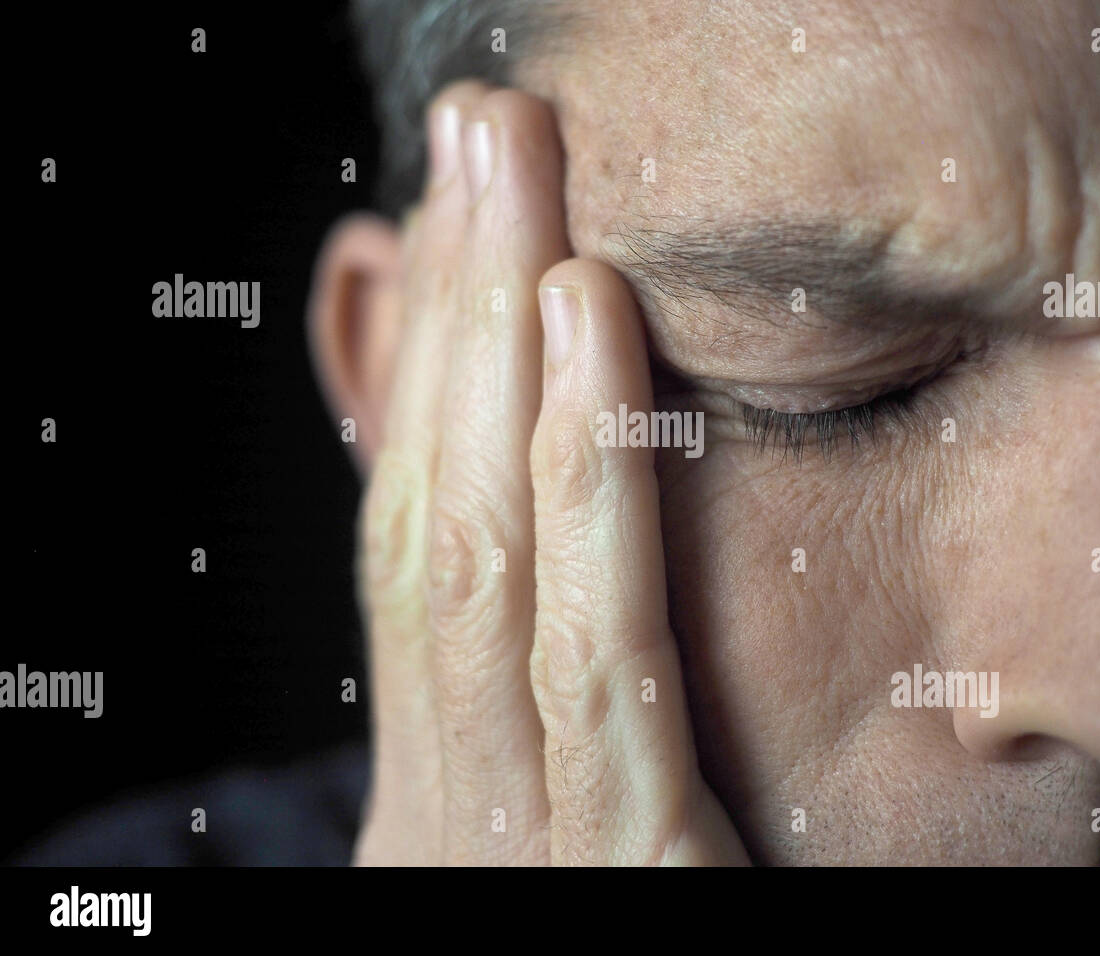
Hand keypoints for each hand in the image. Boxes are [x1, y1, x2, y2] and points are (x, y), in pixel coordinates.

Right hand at [351, 81, 749, 865]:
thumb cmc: (610, 925)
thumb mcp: (563, 836)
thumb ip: (549, 705)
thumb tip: (547, 540)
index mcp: (436, 790)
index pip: (413, 548)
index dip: (414, 379)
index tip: (445, 232)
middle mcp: (445, 797)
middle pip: (431, 513)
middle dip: (444, 310)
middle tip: (475, 137)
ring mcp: (509, 830)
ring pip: (476, 551)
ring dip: (489, 350)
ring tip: (509, 188)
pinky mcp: (613, 861)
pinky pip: (588, 644)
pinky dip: (579, 478)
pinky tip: (582, 336)